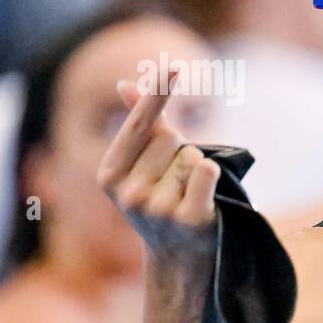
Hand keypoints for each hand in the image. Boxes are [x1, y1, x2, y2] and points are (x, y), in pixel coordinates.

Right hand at [97, 77, 221, 266]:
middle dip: (182, 153)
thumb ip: (140, 123)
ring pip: (193, 156)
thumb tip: (125, 84)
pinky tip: (203, 198)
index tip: (172, 67)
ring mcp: (158, 209)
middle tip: (176, 183)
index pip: (138, 125)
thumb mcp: (143, 164)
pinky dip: (211, 175)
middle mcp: (129, 194)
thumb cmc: (162, 197)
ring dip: (197, 170)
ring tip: (187, 196)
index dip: (156, 95)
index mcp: (110, 174)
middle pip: (173, 140)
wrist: (179, 254)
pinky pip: (207, 172)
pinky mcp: (189, 220)